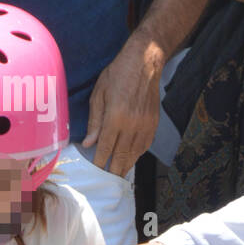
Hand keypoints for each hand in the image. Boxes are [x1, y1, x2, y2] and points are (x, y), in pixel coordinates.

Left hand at [83, 37, 162, 174]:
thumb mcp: (99, 94)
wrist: (145, 62)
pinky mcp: (154, 122)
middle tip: (108, 182)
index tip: (96, 172)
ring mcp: (145, 124)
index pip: (106, 147)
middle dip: (114, 170)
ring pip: (135, 153)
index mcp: (116, 117)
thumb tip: (89, 143)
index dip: (100, 162)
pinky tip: (132, 158)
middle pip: (122, 155)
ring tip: (119, 174)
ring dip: (127, 165)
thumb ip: (95, 121)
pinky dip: (138, 154)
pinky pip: (146, 145)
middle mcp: (132, 124)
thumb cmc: (117, 74)